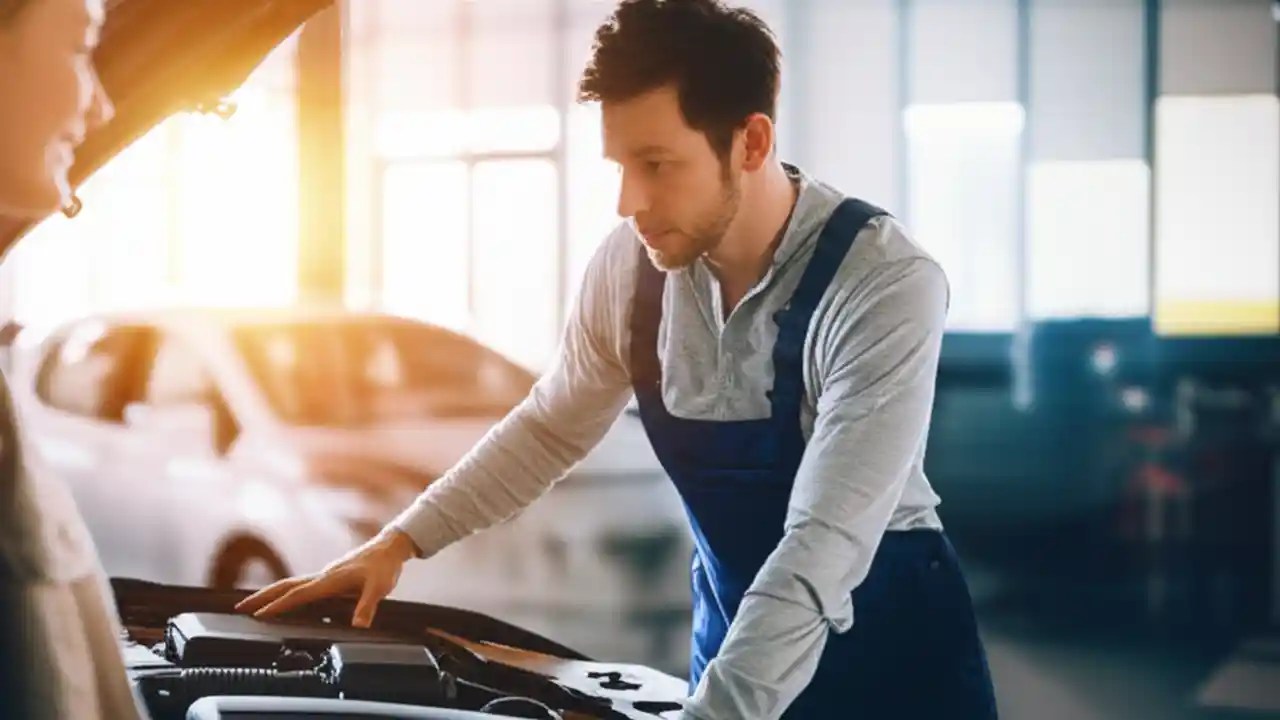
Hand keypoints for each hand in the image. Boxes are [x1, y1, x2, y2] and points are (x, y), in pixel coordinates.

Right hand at [234, 529, 417, 627]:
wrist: (390, 546)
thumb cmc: (384, 566)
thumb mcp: (379, 588)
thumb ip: (367, 607)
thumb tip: (359, 625)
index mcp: (329, 580)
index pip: (298, 595)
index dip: (278, 606)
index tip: (258, 616)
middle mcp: (322, 576)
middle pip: (285, 586)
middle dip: (261, 597)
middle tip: (239, 608)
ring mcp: (324, 575)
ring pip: (290, 584)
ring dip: (270, 594)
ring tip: (252, 605)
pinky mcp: (329, 576)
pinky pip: (301, 585)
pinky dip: (286, 592)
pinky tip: (285, 600)